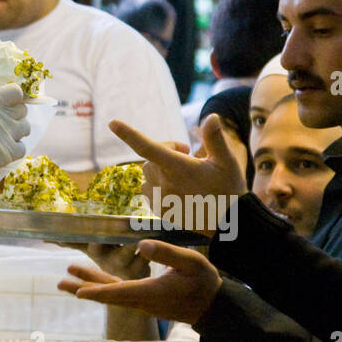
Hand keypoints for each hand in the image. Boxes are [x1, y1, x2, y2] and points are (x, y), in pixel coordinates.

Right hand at [0, 83, 30, 180]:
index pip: (17, 92)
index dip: (14, 99)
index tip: (8, 105)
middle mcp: (3, 114)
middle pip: (23, 110)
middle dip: (15, 116)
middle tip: (4, 124)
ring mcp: (8, 133)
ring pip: (26, 128)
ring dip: (17, 132)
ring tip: (4, 138)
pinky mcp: (8, 152)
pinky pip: (22, 148)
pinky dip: (15, 150)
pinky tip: (3, 151)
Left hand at [58, 239, 221, 324]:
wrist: (212, 305)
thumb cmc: (203, 282)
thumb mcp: (191, 262)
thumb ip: (167, 253)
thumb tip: (141, 244)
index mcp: (151, 292)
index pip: (119, 292)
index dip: (98, 291)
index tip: (79, 292)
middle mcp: (142, 300)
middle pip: (107, 295)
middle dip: (83, 288)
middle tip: (60, 284)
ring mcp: (141, 301)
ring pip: (110, 294)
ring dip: (88, 286)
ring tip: (66, 280)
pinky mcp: (144, 298)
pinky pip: (118, 292)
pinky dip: (102, 286)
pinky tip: (92, 281)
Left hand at [110, 114, 246, 222]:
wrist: (229, 225)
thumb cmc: (230, 190)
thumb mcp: (227, 162)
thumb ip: (215, 139)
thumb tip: (211, 116)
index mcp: (178, 167)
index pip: (147, 147)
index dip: (128, 134)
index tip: (112, 123)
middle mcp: (165, 183)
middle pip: (149, 158)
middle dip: (163, 151)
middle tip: (186, 154)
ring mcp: (160, 198)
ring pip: (147, 173)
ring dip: (159, 168)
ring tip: (183, 173)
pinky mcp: (160, 210)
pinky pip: (148, 190)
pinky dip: (157, 184)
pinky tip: (177, 188)